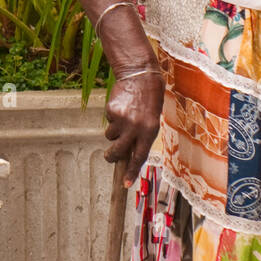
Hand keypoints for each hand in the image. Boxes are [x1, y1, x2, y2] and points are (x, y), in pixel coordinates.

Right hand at [104, 72, 163, 186]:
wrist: (140, 76)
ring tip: (125, 116)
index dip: (132, 172)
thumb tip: (128, 154)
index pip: (139, 157)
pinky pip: (108, 121)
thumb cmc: (149, 100)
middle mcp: (136, 128)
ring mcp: (122, 120)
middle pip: (118, 152)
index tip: (125, 184)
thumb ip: (141, 137)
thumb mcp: (152, 121)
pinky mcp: (112, 111)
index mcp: (150, 132)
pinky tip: (121, 106)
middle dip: (112, 156)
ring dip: (114, 131)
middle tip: (110, 156)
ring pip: (111, 135)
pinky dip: (112, 117)